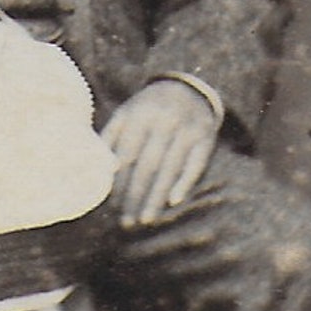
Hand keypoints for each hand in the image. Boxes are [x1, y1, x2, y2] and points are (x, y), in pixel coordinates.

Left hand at [101, 80, 218, 227]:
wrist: (187, 88)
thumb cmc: (147, 109)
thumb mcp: (126, 114)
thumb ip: (111, 138)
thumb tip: (105, 170)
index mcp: (139, 114)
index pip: (126, 156)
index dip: (118, 182)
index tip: (112, 206)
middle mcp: (163, 121)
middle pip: (147, 166)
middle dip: (135, 196)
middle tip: (126, 222)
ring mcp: (186, 129)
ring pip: (170, 169)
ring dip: (156, 197)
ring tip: (146, 219)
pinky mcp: (206, 136)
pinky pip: (196, 164)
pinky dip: (185, 182)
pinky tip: (173, 201)